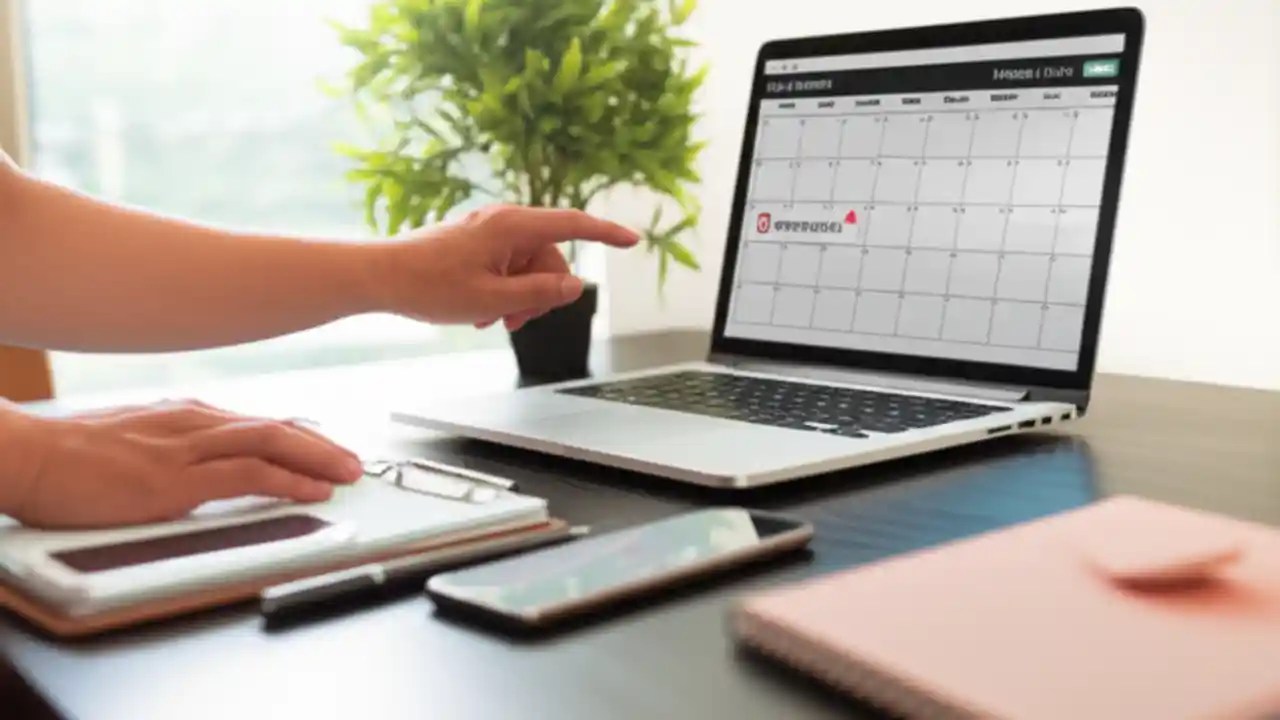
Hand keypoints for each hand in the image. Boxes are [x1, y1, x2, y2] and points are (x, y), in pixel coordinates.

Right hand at [3, 400, 362, 528]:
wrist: (24, 454)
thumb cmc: (68, 456)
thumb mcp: (132, 444)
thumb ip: (172, 449)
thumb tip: (201, 467)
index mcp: (184, 416)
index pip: (255, 424)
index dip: (297, 437)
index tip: (323, 450)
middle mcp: (192, 424)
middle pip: (273, 428)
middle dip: (319, 445)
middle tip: (352, 461)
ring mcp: (185, 450)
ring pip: (271, 444)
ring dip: (317, 459)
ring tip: (347, 474)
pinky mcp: (174, 480)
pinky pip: (247, 475)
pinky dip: (287, 479)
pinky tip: (313, 489)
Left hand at [373, 204, 639, 331]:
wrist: (379, 276)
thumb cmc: (429, 285)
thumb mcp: (493, 299)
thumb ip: (540, 292)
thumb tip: (575, 285)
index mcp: (513, 226)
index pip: (573, 225)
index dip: (606, 234)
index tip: (632, 241)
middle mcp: (504, 222)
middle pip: (550, 258)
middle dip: (542, 293)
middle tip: (516, 322)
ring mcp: (488, 232)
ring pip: (528, 267)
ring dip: (519, 297)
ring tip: (491, 321)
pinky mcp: (474, 243)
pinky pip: (506, 267)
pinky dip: (501, 291)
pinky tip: (479, 313)